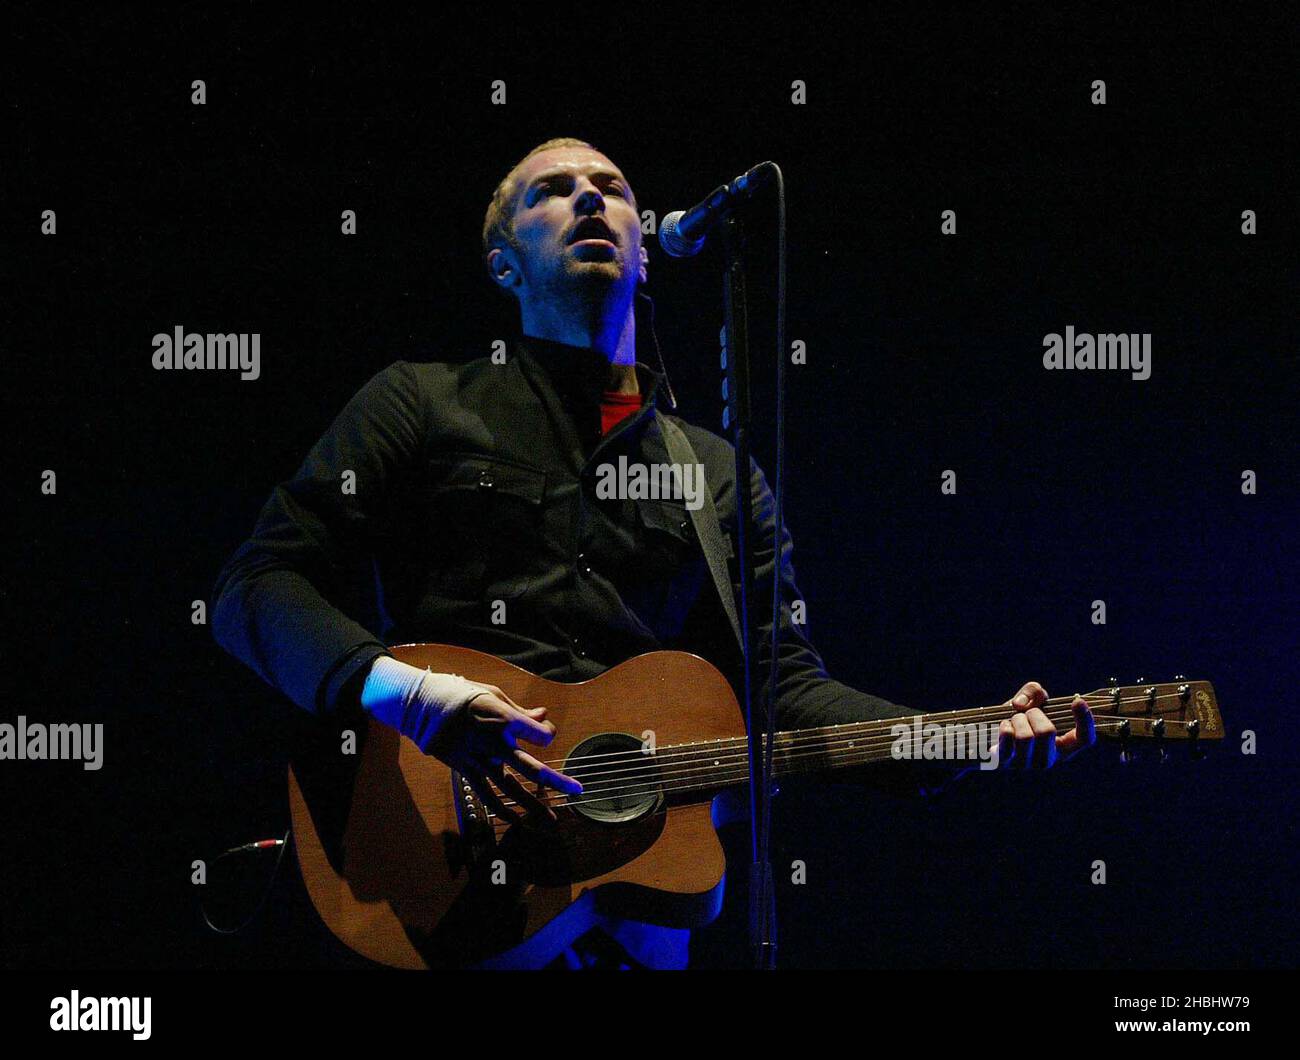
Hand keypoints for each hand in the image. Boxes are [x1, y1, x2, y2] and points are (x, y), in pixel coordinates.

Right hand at [430, 682, 582, 823]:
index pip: (538, 733)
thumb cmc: (463, 695)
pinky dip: (501, 809)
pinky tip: (517, 821)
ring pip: (509, 787)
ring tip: (551, 820)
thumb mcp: (493, 694)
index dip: (547, 734)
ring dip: (532, 805)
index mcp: (502, 718)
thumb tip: (544, 716)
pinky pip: (486, 793)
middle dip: (556, 781)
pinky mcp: (465, 769)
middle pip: (530, 767)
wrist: (422, 705)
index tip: (546, 733)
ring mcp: (479, 759)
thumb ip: (520, 711)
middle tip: (577, 790)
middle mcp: (493, 742)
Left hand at [994, 681, 1096, 768]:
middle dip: (1034, 713)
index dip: (1086, 721)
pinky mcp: (1005, 763)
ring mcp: (1026, 764)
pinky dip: (1005, 726)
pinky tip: (1004, 726)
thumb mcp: (1031, 701)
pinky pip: (1007, 740)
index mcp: (1063, 747)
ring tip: (1014, 720)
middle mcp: (1048, 759)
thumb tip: (1023, 703)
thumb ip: (1034, 692)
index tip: (1077, 701)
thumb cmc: (1018, 718)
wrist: (991, 734)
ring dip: (1017, 719)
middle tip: (1028, 713)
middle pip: (1047, 732)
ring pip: (1025, 736)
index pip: (1084, 740)